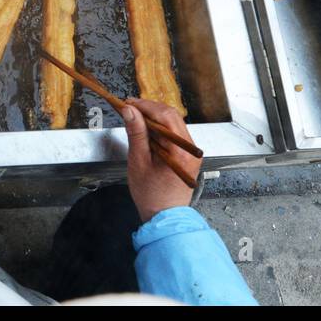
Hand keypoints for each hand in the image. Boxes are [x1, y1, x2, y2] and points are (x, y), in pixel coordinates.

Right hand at [123, 99, 198, 223]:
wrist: (164, 216)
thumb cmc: (150, 195)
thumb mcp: (138, 162)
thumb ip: (136, 133)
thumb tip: (129, 111)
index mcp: (181, 151)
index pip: (165, 116)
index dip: (146, 106)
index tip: (129, 103)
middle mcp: (191, 149)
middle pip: (172, 116)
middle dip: (150, 108)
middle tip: (130, 108)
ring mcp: (191, 151)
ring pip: (174, 123)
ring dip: (155, 116)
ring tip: (136, 116)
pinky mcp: (187, 154)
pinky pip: (175, 133)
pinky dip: (160, 127)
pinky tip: (147, 128)